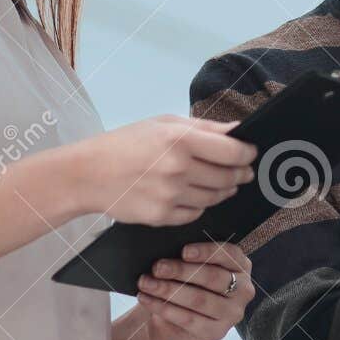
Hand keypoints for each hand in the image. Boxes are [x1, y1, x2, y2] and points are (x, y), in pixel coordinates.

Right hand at [74, 116, 256, 225]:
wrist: (88, 174)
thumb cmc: (126, 144)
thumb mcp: (164, 124)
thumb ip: (204, 127)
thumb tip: (238, 130)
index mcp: (180, 139)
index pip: (233, 151)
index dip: (248, 154)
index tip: (251, 154)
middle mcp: (178, 167)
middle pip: (228, 177)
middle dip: (241, 174)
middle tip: (243, 172)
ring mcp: (170, 194)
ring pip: (215, 197)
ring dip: (224, 190)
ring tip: (222, 183)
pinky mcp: (162, 216)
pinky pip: (196, 213)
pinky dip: (200, 205)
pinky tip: (194, 194)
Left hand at [134, 240, 254, 339]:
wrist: (170, 319)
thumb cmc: (182, 283)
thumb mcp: (190, 265)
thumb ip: (189, 256)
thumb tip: (170, 245)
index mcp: (241, 266)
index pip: (228, 254)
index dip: (206, 251)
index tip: (183, 251)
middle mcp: (244, 290)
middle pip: (212, 277)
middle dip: (181, 271)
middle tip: (157, 267)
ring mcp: (232, 314)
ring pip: (199, 299)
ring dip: (168, 289)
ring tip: (146, 282)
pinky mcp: (216, 333)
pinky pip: (188, 319)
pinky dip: (164, 307)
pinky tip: (147, 299)